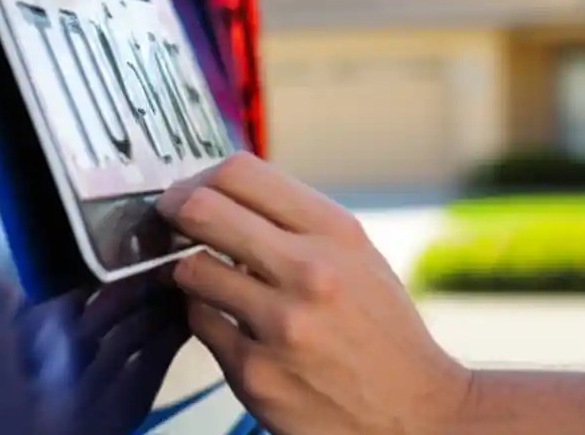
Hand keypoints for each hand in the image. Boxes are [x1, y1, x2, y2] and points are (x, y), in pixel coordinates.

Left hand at [157, 153, 471, 434]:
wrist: (414, 413)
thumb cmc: (380, 330)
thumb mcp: (357, 255)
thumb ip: (295, 223)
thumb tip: (222, 194)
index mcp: (335, 233)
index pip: (241, 172)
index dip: (202, 177)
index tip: (192, 190)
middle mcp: (309, 272)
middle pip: (203, 210)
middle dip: (176, 210)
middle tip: (170, 219)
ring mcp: (279, 325)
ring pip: (190, 270)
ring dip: (190, 270)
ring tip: (207, 277)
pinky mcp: (255, 373)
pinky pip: (201, 323)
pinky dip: (206, 317)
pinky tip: (229, 322)